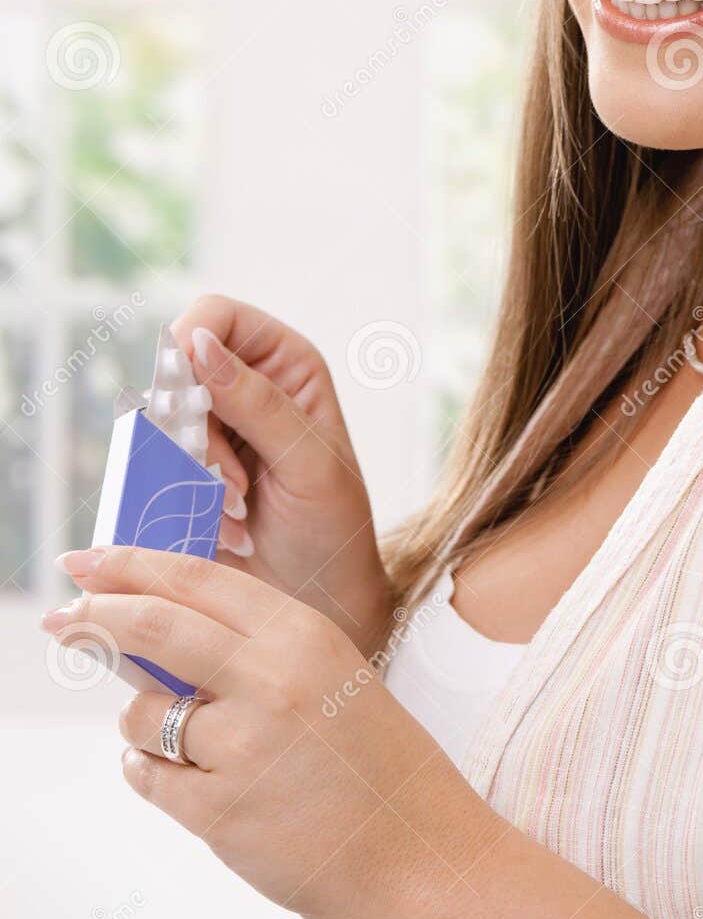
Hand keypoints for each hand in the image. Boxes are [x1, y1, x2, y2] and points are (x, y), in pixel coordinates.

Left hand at [42, 545, 489, 918]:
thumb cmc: (378, 766)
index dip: (133, 565)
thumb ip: (255, 649)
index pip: (198, 580)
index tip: (89, 560)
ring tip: (196, 748)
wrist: (421, 858)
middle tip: (63, 616)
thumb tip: (154, 627)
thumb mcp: (331, 676)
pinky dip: (154, 776)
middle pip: (154, 626)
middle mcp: (272, 681)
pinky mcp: (221, 812)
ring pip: (143, 714)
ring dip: (146, 723)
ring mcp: (244, 747)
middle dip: (96, 615)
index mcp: (304, 636)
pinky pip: (148, 778)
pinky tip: (192, 783)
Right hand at [169, 294, 394, 651]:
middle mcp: (246, 387)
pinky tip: (220, 525)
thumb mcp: (309, 463)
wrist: (320, 603)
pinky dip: (175, 494)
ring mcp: (213, 430)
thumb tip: (199, 342)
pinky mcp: (186, 472)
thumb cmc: (334, 531)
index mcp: (286, 365)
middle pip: (177, 370)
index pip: (217, 315)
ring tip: (235, 510)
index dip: (192, 343)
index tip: (190, 399)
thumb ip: (258, 403)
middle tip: (232, 484)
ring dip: (187, 468)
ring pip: (159, 419)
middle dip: (194, 427)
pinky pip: (151, 463)